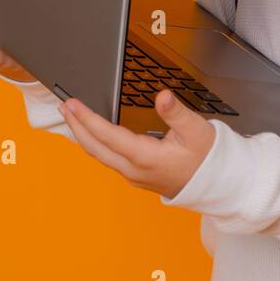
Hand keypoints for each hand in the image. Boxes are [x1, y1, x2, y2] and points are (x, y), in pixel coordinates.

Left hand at [58, 89, 216, 198]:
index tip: (73, 103)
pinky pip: (108, 159)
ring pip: (100, 155)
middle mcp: (134, 169)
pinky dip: (96, 144)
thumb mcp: (197, 130)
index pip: (107, 135)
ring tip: (73, 117)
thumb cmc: (208, 158)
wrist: (216, 184)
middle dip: (76, 126)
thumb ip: (176, 112)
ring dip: (83, 135)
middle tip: (63, 106)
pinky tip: (93, 135)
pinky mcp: (137, 176)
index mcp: (146, 157)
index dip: (87, 118)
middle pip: (95, 148)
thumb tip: (162, 96)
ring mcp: (134, 175)